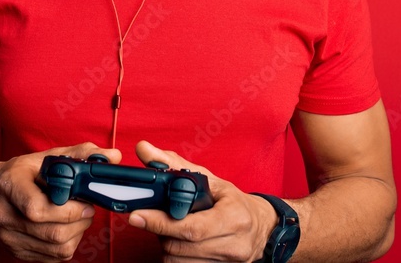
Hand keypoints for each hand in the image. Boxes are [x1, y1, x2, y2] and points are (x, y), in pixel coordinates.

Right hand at [0, 141, 121, 261]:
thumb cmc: (19, 174)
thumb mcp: (45, 157)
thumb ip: (80, 155)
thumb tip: (113, 156)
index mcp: (9, 185)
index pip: (38, 209)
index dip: (69, 210)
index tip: (85, 202)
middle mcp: (4, 215)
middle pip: (51, 232)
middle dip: (80, 222)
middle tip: (88, 209)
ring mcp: (8, 238)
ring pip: (55, 249)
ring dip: (77, 234)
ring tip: (78, 218)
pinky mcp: (16, 252)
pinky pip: (52, 258)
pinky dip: (66, 245)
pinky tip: (66, 228)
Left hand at [127, 141, 278, 261]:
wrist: (264, 228)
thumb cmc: (234, 203)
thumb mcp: (210, 179)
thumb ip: (174, 164)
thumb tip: (144, 149)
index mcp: (233, 218)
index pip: (191, 228)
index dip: (161, 223)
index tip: (137, 215)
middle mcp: (232, 245)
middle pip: (178, 246)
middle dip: (159, 230)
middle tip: (154, 216)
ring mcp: (226, 262)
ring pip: (177, 260)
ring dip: (165, 243)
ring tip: (171, 228)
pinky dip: (175, 255)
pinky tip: (179, 241)